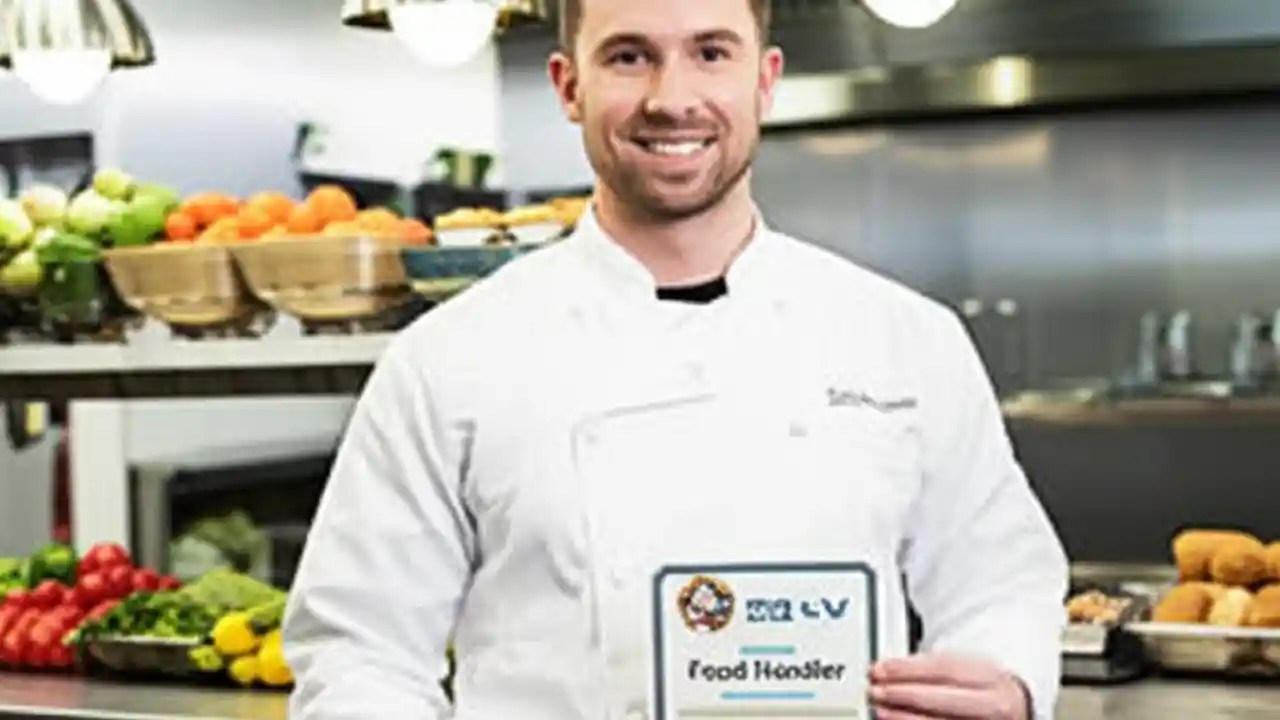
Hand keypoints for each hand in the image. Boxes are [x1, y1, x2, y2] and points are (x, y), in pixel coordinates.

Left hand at [867, 653, 1030, 719]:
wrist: (1016, 711)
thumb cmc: (984, 689)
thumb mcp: (968, 669)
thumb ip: (932, 668)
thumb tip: (890, 669)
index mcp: (991, 678)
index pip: (945, 669)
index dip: (908, 669)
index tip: (881, 669)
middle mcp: (994, 705)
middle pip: (942, 698)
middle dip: (902, 694)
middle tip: (875, 690)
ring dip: (903, 717)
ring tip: (879, 709)